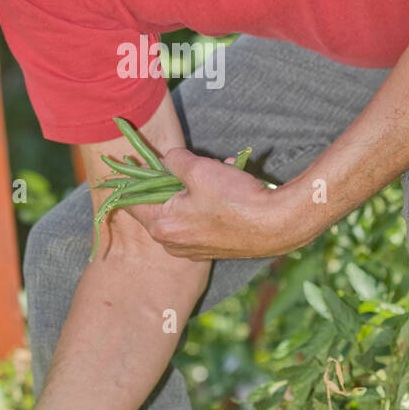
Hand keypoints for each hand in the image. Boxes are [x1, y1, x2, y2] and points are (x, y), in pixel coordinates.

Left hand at [122, 146, 293, 260]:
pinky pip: (201, 220)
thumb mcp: (199, 169)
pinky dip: (210, 202)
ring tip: (220, 169)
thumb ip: (175, 161)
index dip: (132, 178)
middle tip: (189, 163)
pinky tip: (231, 184)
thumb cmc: (234, 199)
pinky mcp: (213, 249)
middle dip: (173, 181)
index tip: (135, 161)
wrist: (277, 225)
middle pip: (160, 205)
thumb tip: (167, 159)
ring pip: (183, 210)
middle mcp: (173, 244)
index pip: (131, 201)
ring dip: (196, 188)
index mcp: (162, 226)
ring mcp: (193, 250)